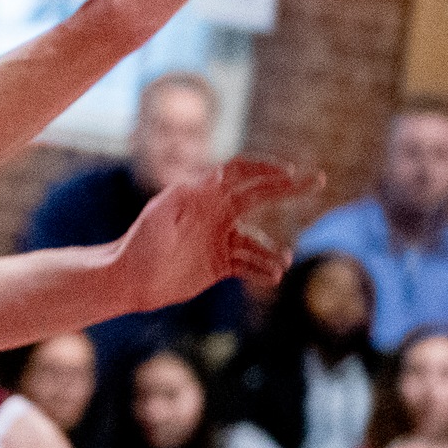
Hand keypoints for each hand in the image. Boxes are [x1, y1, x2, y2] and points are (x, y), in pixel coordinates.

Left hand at [114, 158, 318, 310]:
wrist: (130, 279)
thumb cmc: (141, 243)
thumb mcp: (162, 215)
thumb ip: (190, 196)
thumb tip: (218, 175)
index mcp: (202, 197)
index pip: (239, 173)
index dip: (264, 168)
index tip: (288, 170)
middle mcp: (215, 215)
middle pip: (258, 195)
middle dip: (288, 187)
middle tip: (317, 179)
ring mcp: (220, 240)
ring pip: (258, 240)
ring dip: (272, 249)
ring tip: (281, 261)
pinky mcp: (221, 264)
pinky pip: (250, 265)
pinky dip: (263, 269)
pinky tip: (272, 277)